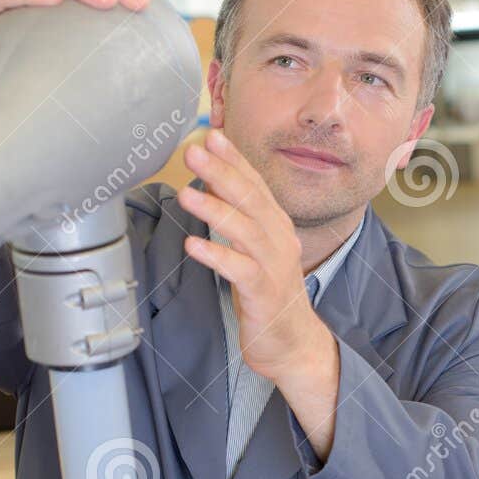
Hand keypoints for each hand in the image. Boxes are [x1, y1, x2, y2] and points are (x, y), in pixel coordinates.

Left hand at [179, 130, 341, 457]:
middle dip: (222, 172)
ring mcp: (274, 266)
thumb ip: (237, 215)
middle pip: (251, 199)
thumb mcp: (252, 249)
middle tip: (194, 150)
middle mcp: (278, 240)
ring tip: (185, 194)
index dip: (233, 158)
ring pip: (245, 231)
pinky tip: (193, 245)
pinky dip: (217, 256)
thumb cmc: (268, 294)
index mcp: (275, 226)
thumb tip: (212, 180)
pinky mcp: (264, 294)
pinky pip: (240, 271)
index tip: (211, 134)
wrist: (293, 344)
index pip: (254, 184)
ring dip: (215, 210)